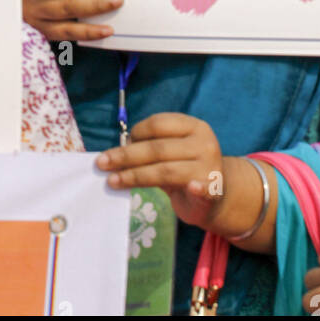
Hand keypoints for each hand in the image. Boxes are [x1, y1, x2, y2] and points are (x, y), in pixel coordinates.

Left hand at [97, 113, 224, 229]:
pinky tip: (191, 188)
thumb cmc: (185, 169)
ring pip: (165, 170)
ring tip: (112, 181)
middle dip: (126, 156)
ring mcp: (211, 166)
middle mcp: (204, 142)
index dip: (135, 134)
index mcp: (193, 126)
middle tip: (102, 163)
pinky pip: (203, 189)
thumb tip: (114, 153)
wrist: (217, 196)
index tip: (117, 145)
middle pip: (157, 148)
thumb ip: (150, 148)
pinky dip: (197, 189)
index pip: (158, 124)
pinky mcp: (214, 190)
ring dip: (134, 176)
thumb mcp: (170, 152)